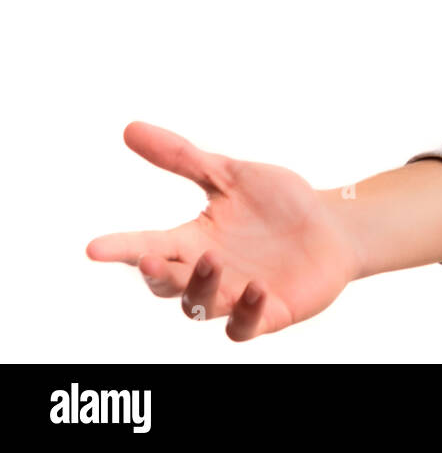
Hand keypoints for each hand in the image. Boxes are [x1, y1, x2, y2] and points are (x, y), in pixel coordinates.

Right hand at [86, 121, 362, 340]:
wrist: (334, 226)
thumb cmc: (279, 203)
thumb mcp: (230, 174)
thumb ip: (183, 158)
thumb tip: (129, 128)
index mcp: (193, 241)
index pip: (149, 248)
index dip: (123, 250)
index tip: (94, 248)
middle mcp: (209, 274)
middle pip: (169, 285)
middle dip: (158, 274)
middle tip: (151, 258)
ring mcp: (236, 296)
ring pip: (202, 307)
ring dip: (200, 287)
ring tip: (211, 260)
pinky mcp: (269, 314)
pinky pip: (246, 325)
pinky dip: (245, 312)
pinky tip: (255, 287)